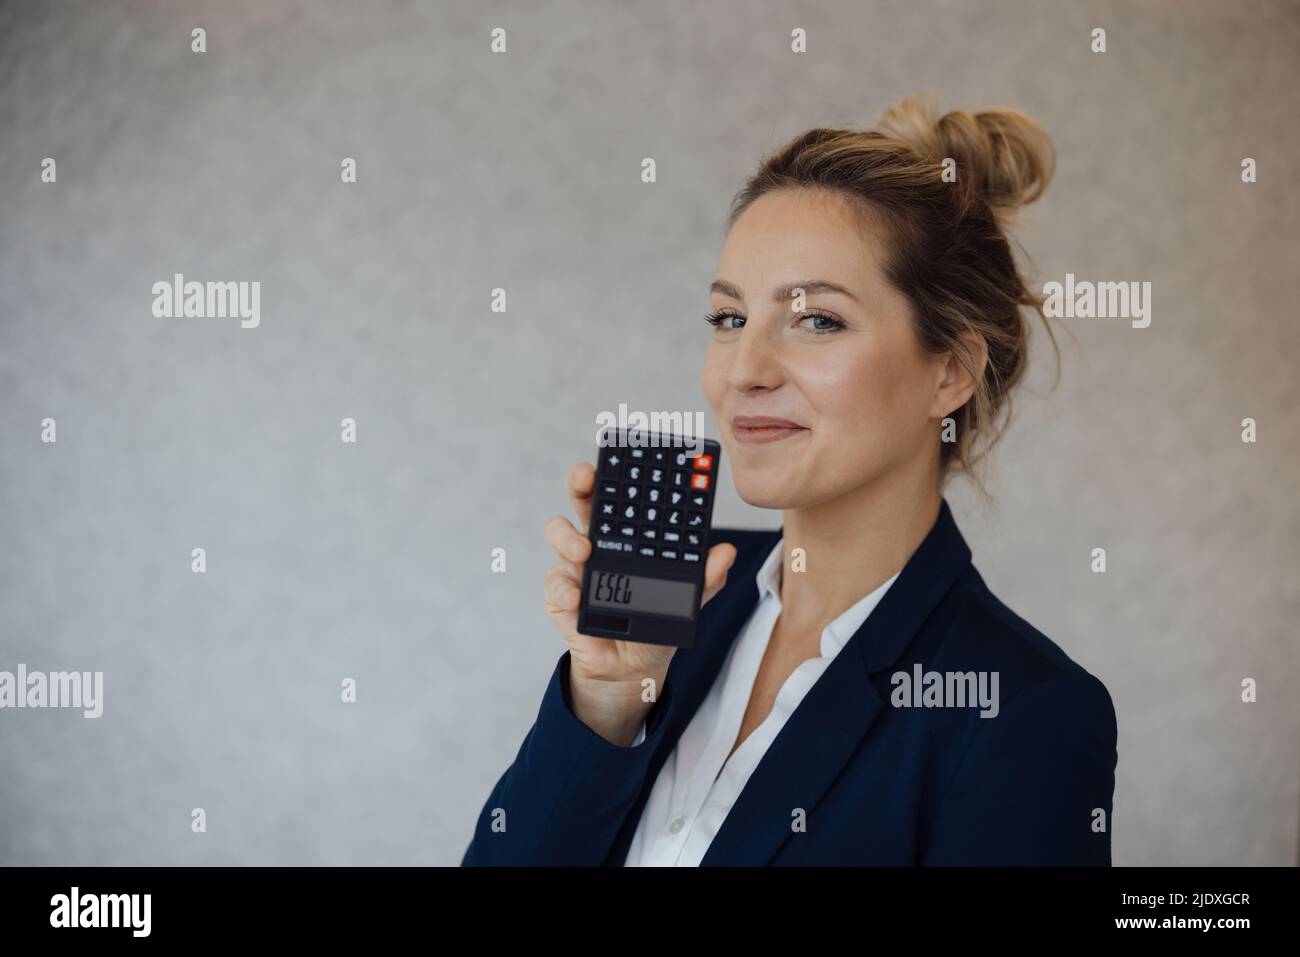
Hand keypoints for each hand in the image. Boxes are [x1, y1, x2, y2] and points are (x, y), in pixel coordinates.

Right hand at [543, 461, 735, 740]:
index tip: (624, 454)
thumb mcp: (686, 598)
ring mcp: (574, 567)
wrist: (632, 668)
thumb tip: (726, 552)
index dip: (619, 473)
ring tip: (585, 551)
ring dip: (569, 537)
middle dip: (581, 481)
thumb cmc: (654, 621)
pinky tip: (577, 597)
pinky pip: (556, 583)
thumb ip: (705, 577)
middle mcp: (596, 542)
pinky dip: (565, 588)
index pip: (620, 495)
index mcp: (626, 534)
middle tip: (586, 476)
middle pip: (582, 500)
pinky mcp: (560, 596)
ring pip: (559, 533)